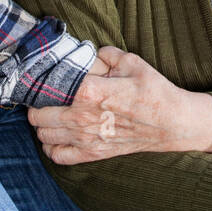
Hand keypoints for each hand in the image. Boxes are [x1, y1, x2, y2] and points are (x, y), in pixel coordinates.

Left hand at [28, 45, 211, 163]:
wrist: (174, 123)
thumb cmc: (153, 90)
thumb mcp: (131, 61)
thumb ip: (102, 54)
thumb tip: (84, 54)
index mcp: (89, 92)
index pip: (47, 88)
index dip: (40, 82)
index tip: (42, 78)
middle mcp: (82, 118)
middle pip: (38, 115)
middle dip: (37, 104)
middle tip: (45, 96)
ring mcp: (87, 139)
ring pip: (43, 136)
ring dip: (43, 125)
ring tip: (52, 114)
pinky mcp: (94, 154)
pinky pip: (57, 156)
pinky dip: (52, 147)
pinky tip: (58, 136)